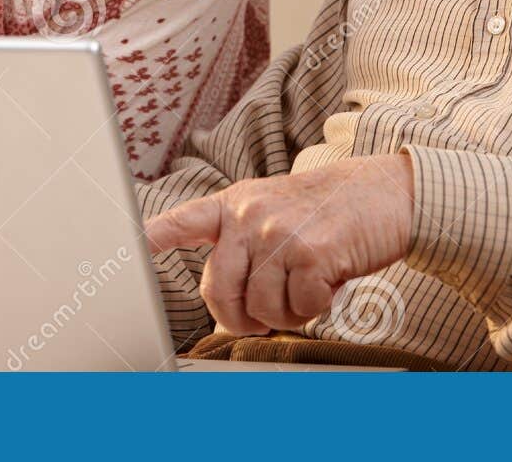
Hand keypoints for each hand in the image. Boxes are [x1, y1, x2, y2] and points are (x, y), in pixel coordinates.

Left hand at [145, 154, 414, 334]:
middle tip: (266, 315)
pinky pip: (298, 309)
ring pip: (261, 307)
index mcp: (235, 204)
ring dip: (287, 313)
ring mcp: (279, 231)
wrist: (386, 193)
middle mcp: (250, 214)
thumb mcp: (274, 209)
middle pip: (218, 292)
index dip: (150, 239)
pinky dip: (316, 308)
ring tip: (308, 286)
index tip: (125, 249)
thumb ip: (242, 242)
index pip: (182, 222)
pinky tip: (328, 281)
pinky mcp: (311, 252)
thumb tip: (224, 302)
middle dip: (241, 317)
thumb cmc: (328, 211)